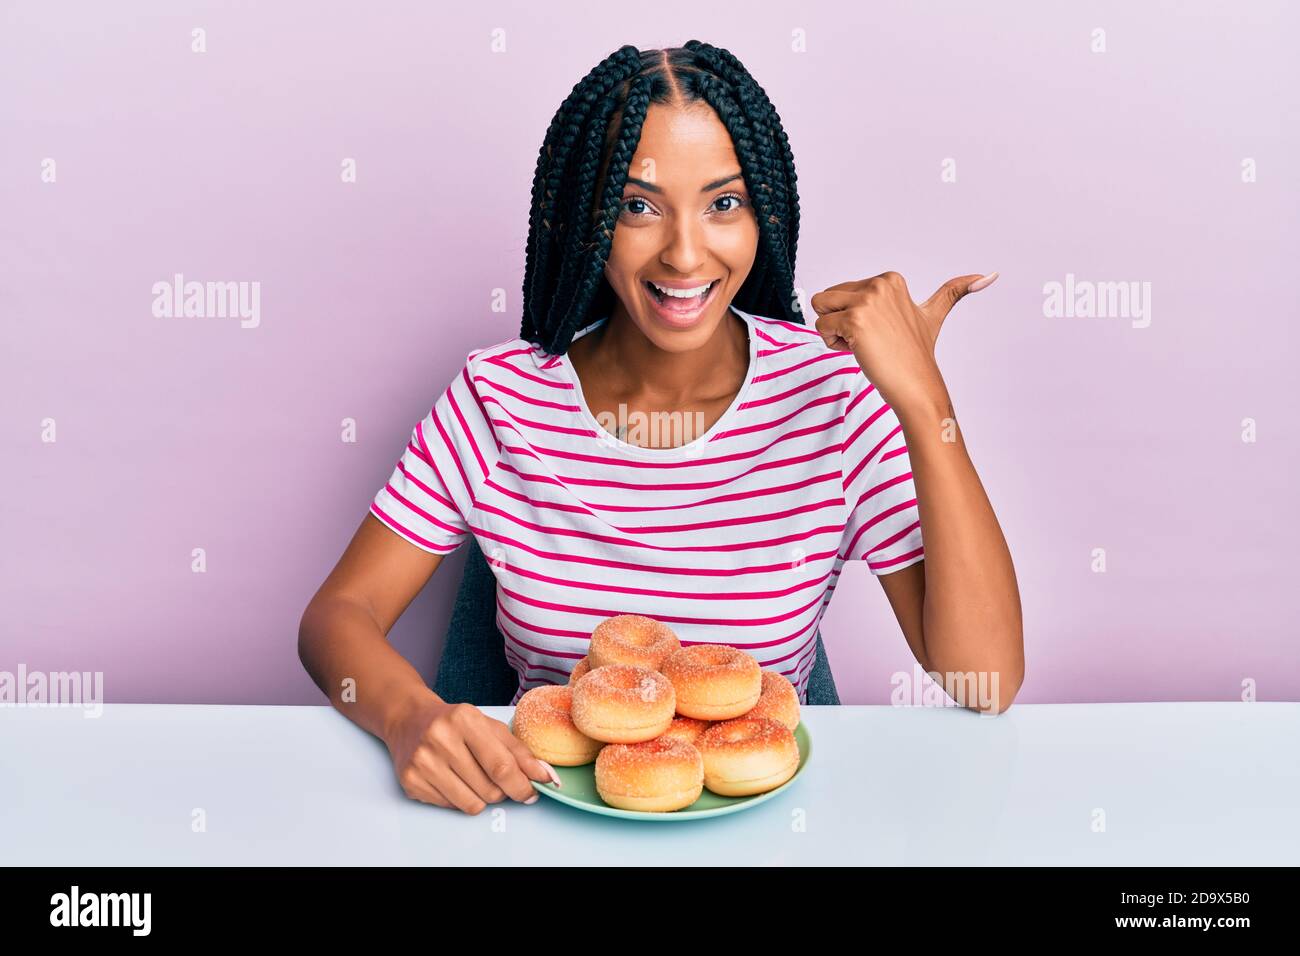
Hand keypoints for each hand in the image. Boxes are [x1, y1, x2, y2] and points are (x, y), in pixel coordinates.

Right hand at [384, 691, 560, 813]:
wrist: (409, 720)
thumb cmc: (455, 723)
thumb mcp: (490, 727)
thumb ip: (520, 752)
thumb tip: (546, 776)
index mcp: (464, 719)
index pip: (502, 766)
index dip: (522, 785)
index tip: (532, 792)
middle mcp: (440, 739)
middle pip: (489, 789)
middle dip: (502, 790)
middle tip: (496, 778)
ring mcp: (422, 762)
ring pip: (472, 804)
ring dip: (482, 797)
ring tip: (474, 777)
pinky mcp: (411, 782)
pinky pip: (451, 807)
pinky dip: (460, 798)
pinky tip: (452, 778)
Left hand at [809, 270, 997, 411]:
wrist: (917, 386)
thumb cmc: (916, 355)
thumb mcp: (934, 315)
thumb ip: (955, 292)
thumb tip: (990, 275)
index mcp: (890, 280)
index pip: (842, 291)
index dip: (854, 316)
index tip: (880, 332)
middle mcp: (879, 285)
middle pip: (827, 297)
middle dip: (840, 321)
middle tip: (870, 340)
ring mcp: (867, 301)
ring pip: (819, 308)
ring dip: (833, 331)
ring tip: (862, 344)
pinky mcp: (854, 320)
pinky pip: (820, 326)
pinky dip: (832, 344)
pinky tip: (858, 351)